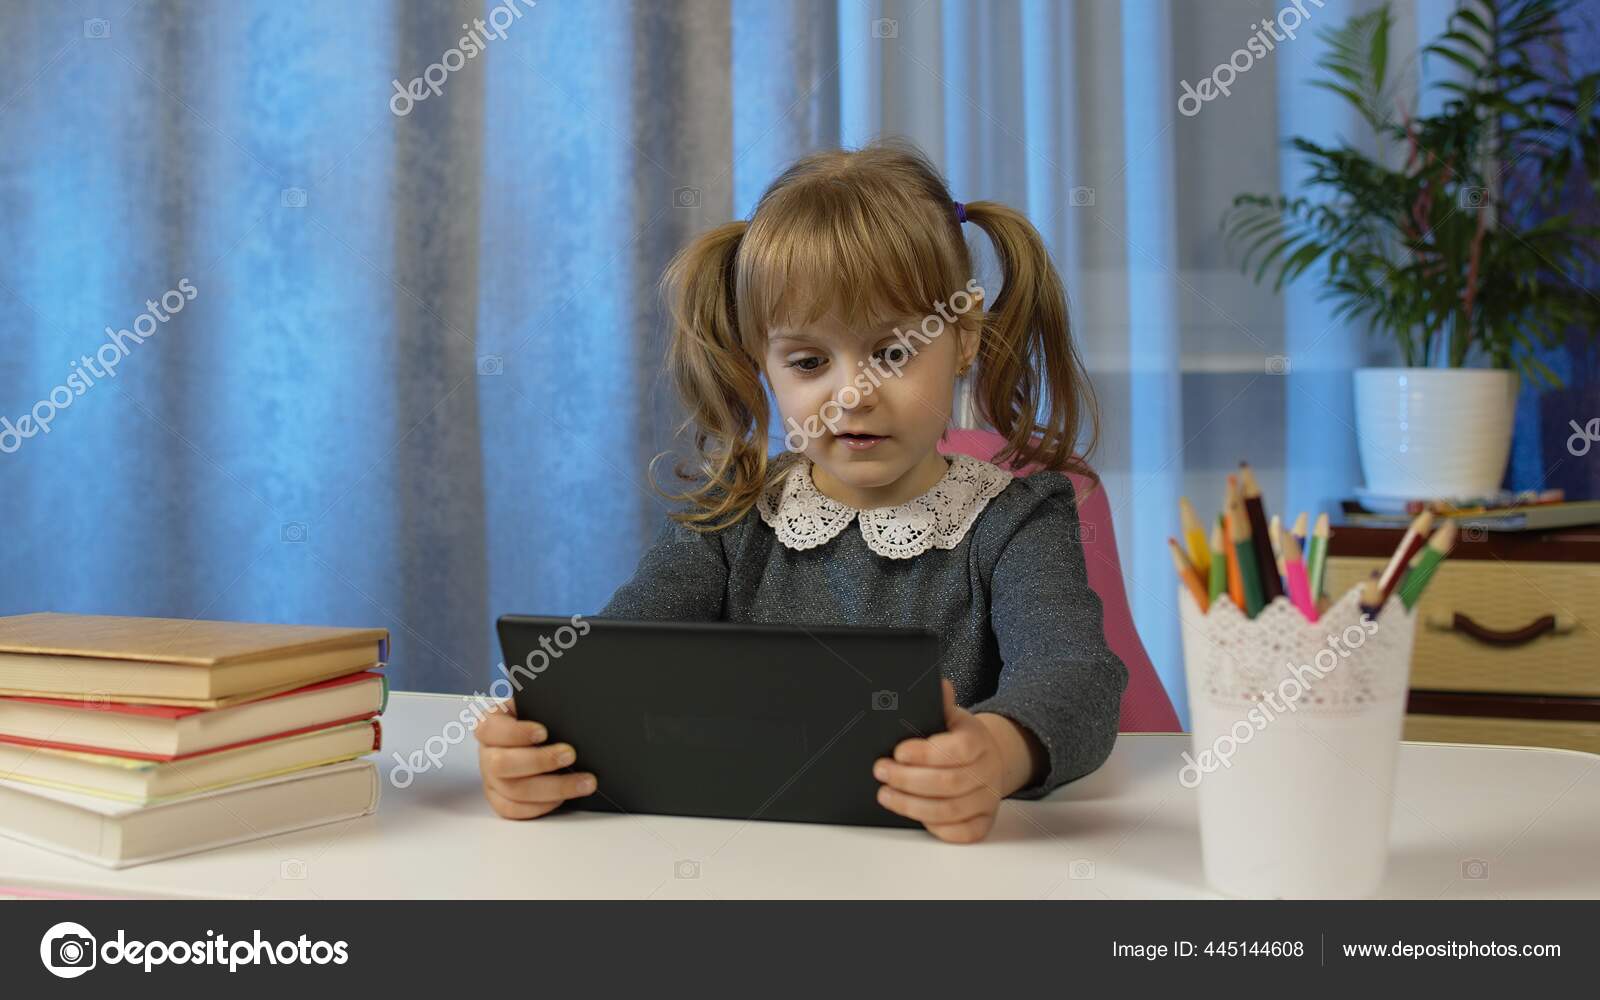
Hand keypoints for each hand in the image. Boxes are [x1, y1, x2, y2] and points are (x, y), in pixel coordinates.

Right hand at [474, 697, 596, 819]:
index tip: (544, 732)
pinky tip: (564, 798)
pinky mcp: (500, 800)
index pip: (490, 728)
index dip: (515, 732)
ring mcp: (492, 780)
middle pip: (502, 764)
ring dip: (553, 787)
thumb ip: (543, 707)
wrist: (541, 740)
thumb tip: (568, 711)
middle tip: (570, 755)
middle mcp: (487, 754)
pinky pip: (516, 810)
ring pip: (514, 791)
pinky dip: (542, 806)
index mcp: (490, 725)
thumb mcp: (536, 706)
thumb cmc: (539, 720)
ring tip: (584, 781)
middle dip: (539, 761)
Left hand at [873, 679, 1006, 842]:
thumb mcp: (952, 717)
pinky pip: (960, 833)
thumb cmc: (961, 739)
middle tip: (882, 772)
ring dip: (912, 804)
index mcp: (978, 741)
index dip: (925, 754)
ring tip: (886, 794)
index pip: (956, 751)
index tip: (898, 752)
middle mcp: (987, 772)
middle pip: (949, 783)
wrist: (989, 760)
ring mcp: (987, 800)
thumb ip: (942, 704)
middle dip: (908, 779)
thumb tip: (939, 686)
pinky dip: (935, 826)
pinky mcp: (983, 822)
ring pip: (949, 810)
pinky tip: (914, 814)